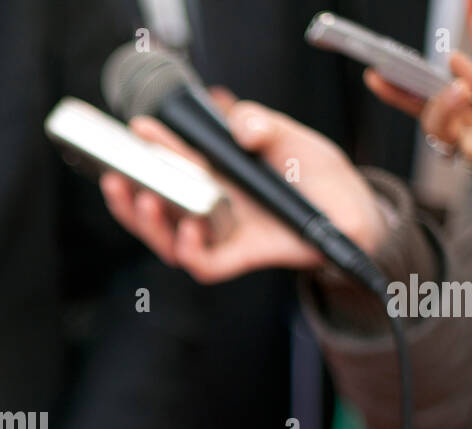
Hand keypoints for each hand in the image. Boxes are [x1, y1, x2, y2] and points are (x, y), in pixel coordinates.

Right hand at [100, 92, 386, 284]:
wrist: (352, 207)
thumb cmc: (314, 172)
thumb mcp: (286, 133)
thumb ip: (259, 121)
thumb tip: (240, 127)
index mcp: (209, 175)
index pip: (164, 165)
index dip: (144, 151)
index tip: (133, 131)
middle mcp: (206, 208)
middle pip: (152, 212)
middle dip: (127, 197)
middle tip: (119, 176)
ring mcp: (220, 235)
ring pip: (168, 242)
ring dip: (150, 225)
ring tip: (148, 200)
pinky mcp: (240, 258)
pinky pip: (205, 265)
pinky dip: (191, 251)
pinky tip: (191, 230)